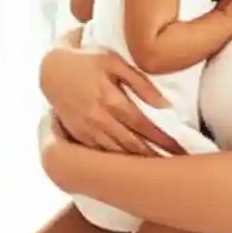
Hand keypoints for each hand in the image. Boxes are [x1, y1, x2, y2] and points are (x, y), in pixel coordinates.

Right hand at [39, 46, 182, 155]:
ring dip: (138, 163)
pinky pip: (101, 154)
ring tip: (158, 171)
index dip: (165, 140)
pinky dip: (117, 162)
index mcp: (112, 100)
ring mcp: (87, 130)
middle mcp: (99, 119)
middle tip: (176, 165)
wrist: (50, 69)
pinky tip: (131, 167)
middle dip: (156, 157)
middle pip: (134, 145)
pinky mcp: (78, 136)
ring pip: (117, 154)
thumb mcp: (115, 63)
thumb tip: (166, 105)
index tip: (181, 149)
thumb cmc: (87, 61)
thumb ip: (141, 83)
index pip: (145, 126)